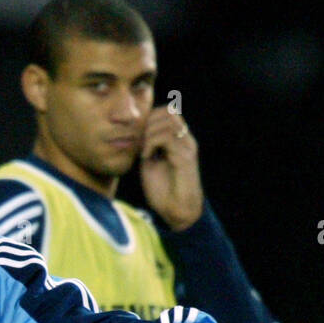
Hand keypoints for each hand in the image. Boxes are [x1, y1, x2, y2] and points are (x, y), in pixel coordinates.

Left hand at [139, 107, 202, 231]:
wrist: (177, 211)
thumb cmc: (163, 190)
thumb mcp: (150, 162)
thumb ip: (147, 145)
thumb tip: (135, 131)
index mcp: (179, 140)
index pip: (167, 112)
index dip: (149, 119)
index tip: (138, 138)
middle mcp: (186, 140)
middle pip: (168, 111)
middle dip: (149, 123)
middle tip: (139, 142)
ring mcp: (187, 147)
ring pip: (168, 120)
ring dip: (149, 133)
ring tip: (143, 150)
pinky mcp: (186, 157)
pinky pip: (167, 137)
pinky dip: (151, 143)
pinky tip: (146, 157)